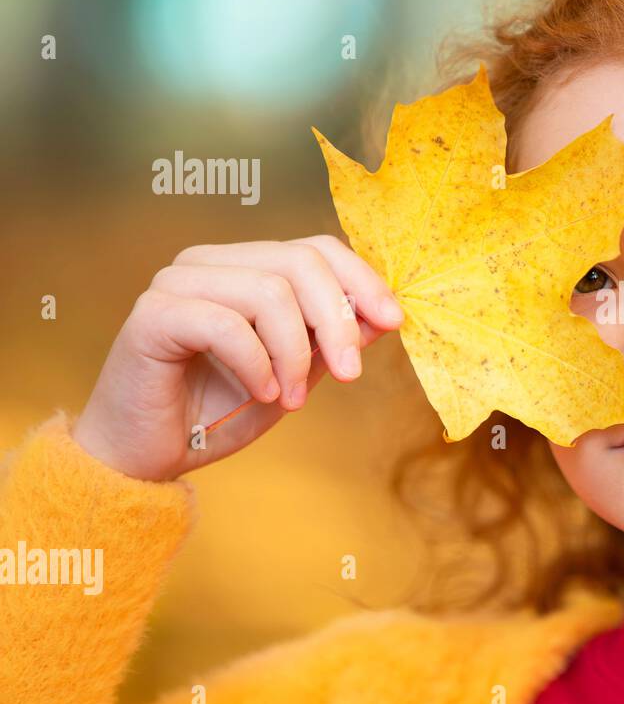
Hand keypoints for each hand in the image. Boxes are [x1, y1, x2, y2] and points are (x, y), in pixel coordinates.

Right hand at [71, 235, 403, 481]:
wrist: (149, 455)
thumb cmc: (217, 411)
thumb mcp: (295, 374)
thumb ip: (330, 341)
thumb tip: (383, 315)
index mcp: (244, 266)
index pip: (316, 248)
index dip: (361, 281)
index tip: (393, 322)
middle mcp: (209, 263)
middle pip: (299, 262)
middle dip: (338, 321)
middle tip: (349, 374)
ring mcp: (177, 282)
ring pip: (269, 291)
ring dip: (295, 354)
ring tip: (292, 398)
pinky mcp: (153, 314)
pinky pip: (227, 324)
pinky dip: (257, 364)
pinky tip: (262, 392)